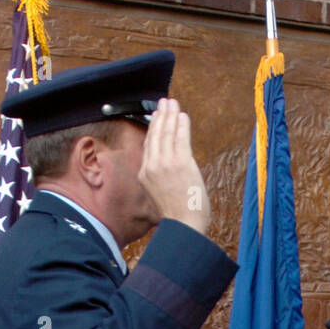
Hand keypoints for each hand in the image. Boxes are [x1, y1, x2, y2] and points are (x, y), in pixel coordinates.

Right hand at [139, 98, 209, 235]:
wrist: (184, 225)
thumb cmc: (177, 217)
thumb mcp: (159, 197)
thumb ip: (159, 181)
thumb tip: (166, 175)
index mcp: (144, 175)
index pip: (148, 146)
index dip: (153, 129)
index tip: (156, 118)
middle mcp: (152, 166)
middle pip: (155, 135)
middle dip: (160, 116)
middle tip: (164, 103)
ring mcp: (166, 163)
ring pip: (167, 132)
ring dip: (170, 114)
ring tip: (173, 103)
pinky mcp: (181, 162)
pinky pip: (181, 137)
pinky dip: (181, 124)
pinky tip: (183, 116)